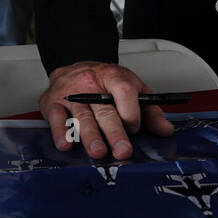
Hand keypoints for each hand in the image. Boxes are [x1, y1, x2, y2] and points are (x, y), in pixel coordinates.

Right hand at [40, 61, 174, 158]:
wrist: (73, 65)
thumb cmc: (104, 82)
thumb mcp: (132, 88)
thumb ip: (149, 110)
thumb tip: (165, 130)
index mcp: (114, 77)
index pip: (124, 92)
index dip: (132, 112)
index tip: (135, 128)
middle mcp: (90, 84)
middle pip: (104, 110)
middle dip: (114, 132)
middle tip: (122, 150)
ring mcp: (70, 94)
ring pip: (81, 116)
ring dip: (90, 136)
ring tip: (98, 151)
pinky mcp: (52, 103)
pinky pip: (55, 118)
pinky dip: (60, 132)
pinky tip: (66, 145)